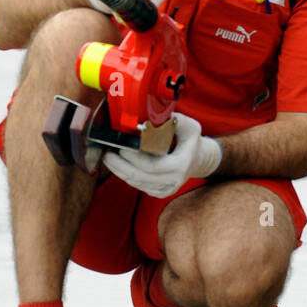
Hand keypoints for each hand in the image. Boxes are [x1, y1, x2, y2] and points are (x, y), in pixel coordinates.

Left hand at [103, 113, 221, 197]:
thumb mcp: (189, 126)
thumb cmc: (191, 140)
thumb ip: (173, 120)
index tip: (122, 147)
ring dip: (120, 171)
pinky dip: (127, 175)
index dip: (134, 159)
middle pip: (140, 177)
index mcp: (180, 166)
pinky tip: (118, 165)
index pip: (152, 166)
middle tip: (108, 154)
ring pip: (137, 183)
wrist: (198, 159)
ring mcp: (165, 189)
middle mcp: (173, 181)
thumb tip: (152, 114)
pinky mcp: (158, 192)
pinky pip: (138, 185)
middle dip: (120, 166)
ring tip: (109, 158)